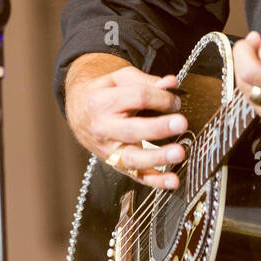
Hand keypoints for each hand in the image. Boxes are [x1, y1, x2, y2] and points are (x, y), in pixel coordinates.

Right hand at [64, 58, 186, 190]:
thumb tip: (171, 83)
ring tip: (179, 153)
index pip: (137, 97)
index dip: (161, 97)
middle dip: (159, 127)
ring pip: (132, 158)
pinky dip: (155, 181)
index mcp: (102, 101)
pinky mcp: (114, 164)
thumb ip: (146, 80)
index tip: (175, 100)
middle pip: (133, 129)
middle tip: (181, 123)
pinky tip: (172, 181)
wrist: (78, 110)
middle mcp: (102, 128)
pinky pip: (135, 176)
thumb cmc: (103, 93)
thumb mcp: (119, 79)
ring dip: (158, 158)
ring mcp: (108, 149)